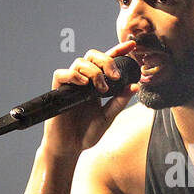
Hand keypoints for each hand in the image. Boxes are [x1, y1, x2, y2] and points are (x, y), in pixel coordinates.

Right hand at [41, 40, 139, 156]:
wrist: (70, 147)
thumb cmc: (87, 133)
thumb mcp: (108, 117)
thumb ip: (119, 102)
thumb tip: (135, 86)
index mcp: (97, 84)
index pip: (108, 62)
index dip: (118, 50)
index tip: (132, 45)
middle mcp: (84, 81)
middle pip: (93, 56)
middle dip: (107, 61)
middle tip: (115, 76)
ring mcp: (71, 84)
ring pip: (80, 62)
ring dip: (94, 72)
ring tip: (101, 89)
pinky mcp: (58, 91)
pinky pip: (63, 74)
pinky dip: (74, 75)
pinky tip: (84, 84)